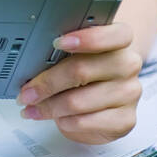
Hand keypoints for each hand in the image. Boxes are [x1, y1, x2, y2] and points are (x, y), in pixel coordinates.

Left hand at [15, 22, 142, 145]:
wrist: (110, 93)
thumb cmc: (90, 66)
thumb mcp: (80, 51)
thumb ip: (66, 49)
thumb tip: (33, 60)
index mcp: (121, 39)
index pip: (112, 34)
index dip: (85, 38)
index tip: (58, 42)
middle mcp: (128, 64)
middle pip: (82, 70)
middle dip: (47, 83)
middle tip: (27, 91)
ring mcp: (129, 93)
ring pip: (79, 101)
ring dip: (50, 106)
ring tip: (34, 108)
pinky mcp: (125, 120)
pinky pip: (85, 122)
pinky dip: (65, 122)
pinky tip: (57, 118)